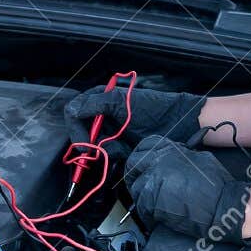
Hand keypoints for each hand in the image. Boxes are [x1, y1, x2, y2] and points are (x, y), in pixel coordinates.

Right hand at [63, 85, 205, 154]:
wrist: (179, 125)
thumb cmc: (152, 109)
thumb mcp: (120, 103)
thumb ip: (93, 103)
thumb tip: (71, 110)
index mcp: (100, 97)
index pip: (74, 111)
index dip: (75, 128)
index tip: (85, 144)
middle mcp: (102, 112)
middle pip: (80, 130)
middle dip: (88, 142)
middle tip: (96, 152)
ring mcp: (111, 128)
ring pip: (93, 144)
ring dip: (102, 149)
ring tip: (118, 148)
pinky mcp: (120, 143)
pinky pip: (107, 152)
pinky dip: (113, 153)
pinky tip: (124, 150)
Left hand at [123, 135, 250, 243]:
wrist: (222, 205)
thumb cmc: (217, 186)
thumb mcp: (201, 159)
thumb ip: (183, 156)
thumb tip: (174, 158)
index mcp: (172, 150)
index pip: (146, 146)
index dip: (141, 157)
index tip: (142, 167)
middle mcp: (160, 162)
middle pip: (133, 165)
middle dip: (134, 177)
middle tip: (140, 187)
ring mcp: (155, 179)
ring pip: (137, 188)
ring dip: (142, 198)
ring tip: (150, 206)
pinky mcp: (153, 199)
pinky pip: (142, 206)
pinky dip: (147, 213)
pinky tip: (154, 217)